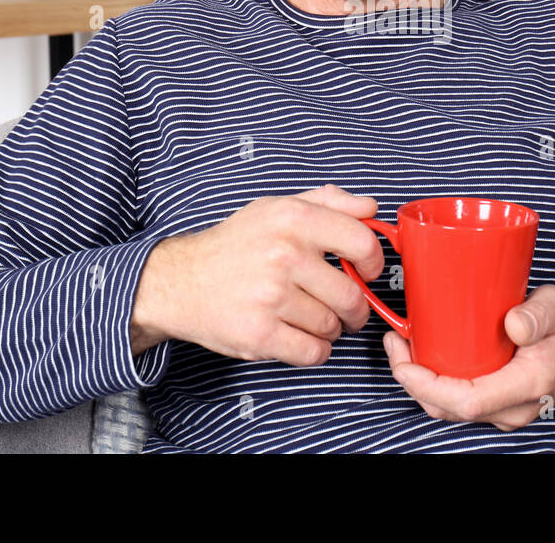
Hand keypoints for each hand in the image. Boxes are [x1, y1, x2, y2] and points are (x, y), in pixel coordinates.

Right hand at [129, 184, 384, 363]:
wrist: (180, 281)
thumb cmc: (235, 245)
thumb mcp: (277, 208)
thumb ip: (329, 202)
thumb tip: (371, 208)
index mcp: (293, 218)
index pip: (361, 242)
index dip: (373, 262)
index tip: (368, 272)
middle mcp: (283, 254)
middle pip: (350, 295)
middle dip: (355, 308)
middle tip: (345, 308)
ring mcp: (270, 296)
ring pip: (332, 326)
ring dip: (330, 329)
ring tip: (312, 318)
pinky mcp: (259, 334)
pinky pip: (312, 352)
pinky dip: (315, 350)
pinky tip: (300, 337)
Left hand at [384, 285, 554, 430]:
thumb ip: (536, 315)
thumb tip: (512, 323)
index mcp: (526, 385)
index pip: (466, 401)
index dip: (427, 385)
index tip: (403, 360)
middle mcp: (514, 407)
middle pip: (450, 409)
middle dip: (413, 380)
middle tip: (396, 341)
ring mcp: (507, 408)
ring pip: (452, 408)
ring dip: (422, 381)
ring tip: (404, 344)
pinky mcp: (501, 400)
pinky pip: (461, 400)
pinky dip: (437, 382)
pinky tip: (425, 354)